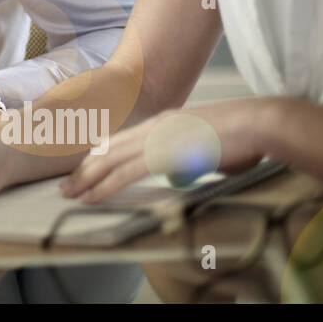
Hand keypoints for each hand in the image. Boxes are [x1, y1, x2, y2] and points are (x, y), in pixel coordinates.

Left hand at [58, 99, 269, 203]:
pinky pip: (124, 174)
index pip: (119, 142)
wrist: (256, 125)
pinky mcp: (161, 154)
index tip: (84, 170)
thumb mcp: (205, 147)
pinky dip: (104, 187)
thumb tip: (182, 171)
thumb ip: (187, 157)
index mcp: (161, 123)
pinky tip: (91, 198)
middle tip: (66, 186)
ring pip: (108, 162)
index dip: (98, 157)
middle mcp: (152, 127)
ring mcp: (154, 139)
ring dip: (86, 180)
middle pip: (107, 150)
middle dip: (83, 169)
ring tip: (69, 194)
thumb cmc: (241, 138)